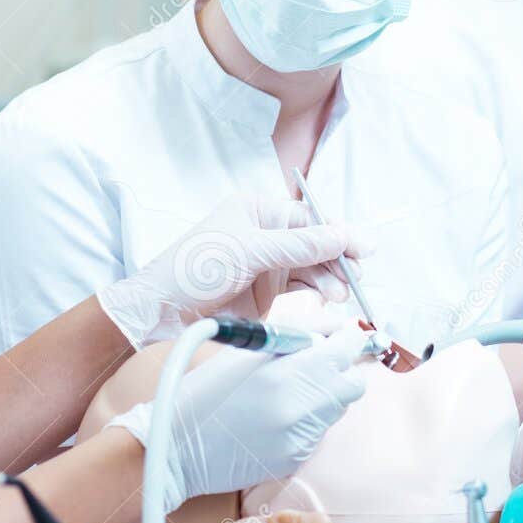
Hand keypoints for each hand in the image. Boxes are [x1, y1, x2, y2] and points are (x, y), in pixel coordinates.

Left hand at [97, 196, 366, 346]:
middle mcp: (264, 234)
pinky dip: (316, 294)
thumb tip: (343, 236)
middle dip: (336, 260)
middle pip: (315, 244)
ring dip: (329, 280)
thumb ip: (299, 246)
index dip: (337, 233)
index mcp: (256, 210)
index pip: (308, 219)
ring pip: (311, 269)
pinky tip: (326, 300)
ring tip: (337, 295)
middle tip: (355, 278)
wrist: (160, 311)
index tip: (363, 248)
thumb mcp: (249, 251)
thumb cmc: (193, 268)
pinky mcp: (265, 293)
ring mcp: (266, 265)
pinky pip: (301, 289)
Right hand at [111, 325, 369, 511]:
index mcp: (287, 374)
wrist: (175, 449)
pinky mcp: (295, 460)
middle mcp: (301, 410)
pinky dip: (307, 421)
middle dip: (341, 370)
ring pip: (337, 409)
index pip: (347, 350)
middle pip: (353, 384)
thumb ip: (296, 334)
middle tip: (317, 363)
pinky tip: (276, 417)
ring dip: (324, 395)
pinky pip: (318, 432)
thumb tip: (334, 327)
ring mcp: (300, 440)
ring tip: (287, 391)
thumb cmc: (202, 393)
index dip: (348, 340)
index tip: (342, 337)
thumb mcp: (245, 351)